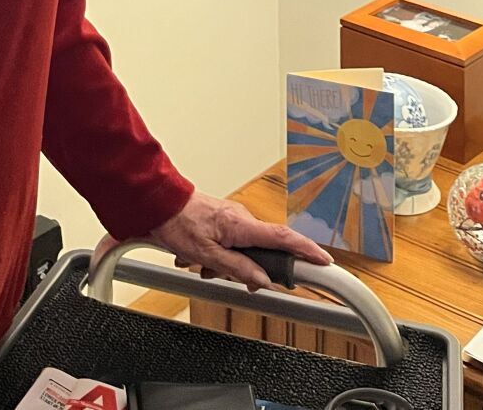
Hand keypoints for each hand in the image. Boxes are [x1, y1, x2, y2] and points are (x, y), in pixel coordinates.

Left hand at [135, 191, 332, 290]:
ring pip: (243, 251)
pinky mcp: (224, 220)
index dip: (306, 250)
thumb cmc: (178, 223)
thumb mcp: (207, 255)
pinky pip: (231, 244)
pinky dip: (218, 256)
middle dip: (247, 269)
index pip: (283, 238)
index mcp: (242, 225)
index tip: (325, 261)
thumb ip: (238, 269)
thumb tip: (262, 280)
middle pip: (262, 251)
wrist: (158, 203)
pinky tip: (197, 259)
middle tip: (223, 276)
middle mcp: (242, 218)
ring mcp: (233, 218)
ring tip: (200, 266)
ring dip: (225, 265)